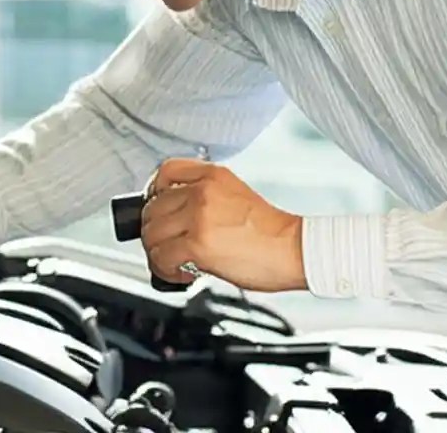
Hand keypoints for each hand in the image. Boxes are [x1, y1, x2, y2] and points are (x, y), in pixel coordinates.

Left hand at [140, 158, 304, 291]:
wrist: (293, 249)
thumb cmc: (272, 232)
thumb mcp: (236, 196)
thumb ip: (205, 199)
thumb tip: (175, 220)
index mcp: (213, 175)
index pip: (166, 171)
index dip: (154, 192)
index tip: (155, 207)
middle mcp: (203, 192)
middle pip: (153, 208)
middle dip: (155, 231)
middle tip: (166, 246)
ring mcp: (199, 217)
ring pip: (153, 234)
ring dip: (158, 253)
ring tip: (173, 263)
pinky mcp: (198, 244)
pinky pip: (162, 257)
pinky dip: (166, 270)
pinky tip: (182, 274)